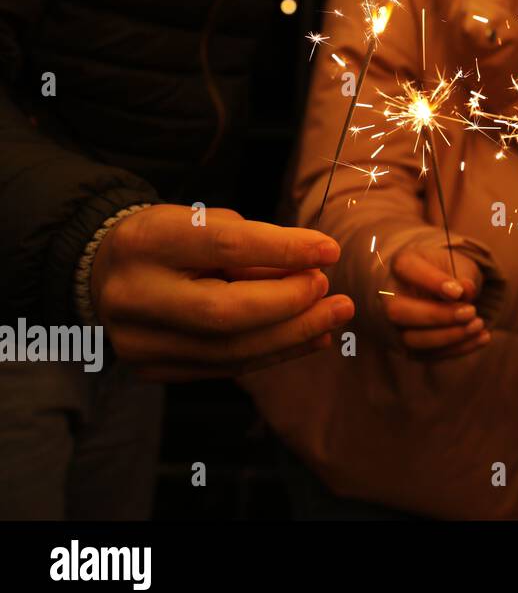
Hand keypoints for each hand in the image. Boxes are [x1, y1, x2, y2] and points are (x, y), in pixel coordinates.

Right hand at [91, 205, 353, 381]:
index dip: (284, 250)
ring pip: (229, 350)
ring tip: (332, 319)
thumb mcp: (208, 223)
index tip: (329, 251)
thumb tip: (316, 266)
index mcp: (145, 242)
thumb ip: (258, 244)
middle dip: (291, 306)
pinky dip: (272, 353)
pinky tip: (308, 338)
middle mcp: (133, 295)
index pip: (225, 247)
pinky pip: (224, 367)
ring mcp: (137, 341)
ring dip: (292, 336)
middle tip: (335, 298)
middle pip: (226, 312)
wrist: (107, 271)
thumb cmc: (173, 240)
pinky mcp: (150, 369)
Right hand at [385, 238, 488, 359]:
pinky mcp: (410, 348)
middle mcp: (390, 296)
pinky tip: (482, 337)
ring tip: (478, 325)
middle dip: (437, 316)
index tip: (458, 291)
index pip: (405, 269)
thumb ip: (463, 274)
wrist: (441, 289)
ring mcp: (395, 325)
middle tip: (470, 312)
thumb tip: (467, 290)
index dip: (431, 282)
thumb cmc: (448, 271)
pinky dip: (458, 348)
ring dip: (449, 336)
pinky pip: (429, 354)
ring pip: (412, 339)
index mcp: (401, 265)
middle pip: (398, 311)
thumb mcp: (459, 264)